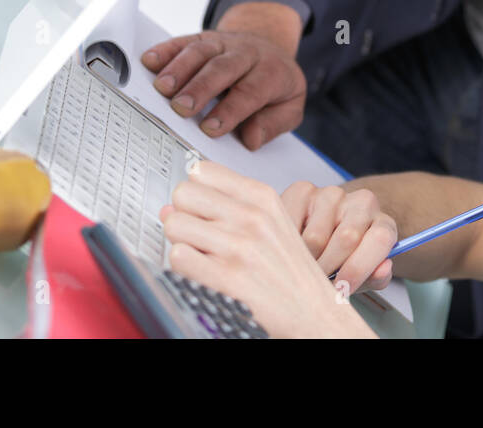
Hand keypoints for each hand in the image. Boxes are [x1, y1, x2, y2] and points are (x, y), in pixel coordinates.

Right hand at [141, 3, 304, 149]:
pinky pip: (184, 40)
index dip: (231, 110)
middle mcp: (247, 53)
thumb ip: (273, 124)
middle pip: (223, 68)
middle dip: (200, 88)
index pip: (251, 91)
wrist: (269, 43)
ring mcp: (223, 43)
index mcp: (272, 72)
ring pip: (201, 51)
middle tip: (180, 108)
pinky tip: (150, 61)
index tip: (210, 129)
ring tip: (162, 89)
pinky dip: (165, 50)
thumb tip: (251, 138)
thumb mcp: (290, 106)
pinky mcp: (204, 38)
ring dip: (179, 68)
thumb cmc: (275, 82)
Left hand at [161, 160, 375, 338]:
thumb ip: (222, 209)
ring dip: (182, 241)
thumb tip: (168, 209)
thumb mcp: (270, 224)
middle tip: (200, 234)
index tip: (200, 207)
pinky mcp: (228, 278)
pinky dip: (182, 266)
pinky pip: (178, 257)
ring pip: (175, 224)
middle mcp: (252, 217)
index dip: (195, 191)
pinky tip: (202, 272)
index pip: (201, 171)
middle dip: (184, 214)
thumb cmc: (290, 270)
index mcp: (263, 197)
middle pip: (182, 194)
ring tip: (203, 255)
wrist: (314, 312)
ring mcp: (240, 247)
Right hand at [279, 181, 397, 294]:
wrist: (323, 234)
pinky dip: (287, 243)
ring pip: (315, 237)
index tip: (341, 288)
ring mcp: (333, 194)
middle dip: (328, 269)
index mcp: (383, 224)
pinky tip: (290, 249)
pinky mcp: (304, 191)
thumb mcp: (364, 275)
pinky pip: (290, 222)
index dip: (360, 268)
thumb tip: (382, 269)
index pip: (379, 239)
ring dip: (305, 260)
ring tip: (303, 268)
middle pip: (346, 239)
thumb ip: (376, 276)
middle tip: (315, 283)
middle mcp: (362, 203)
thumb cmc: (347, 260)